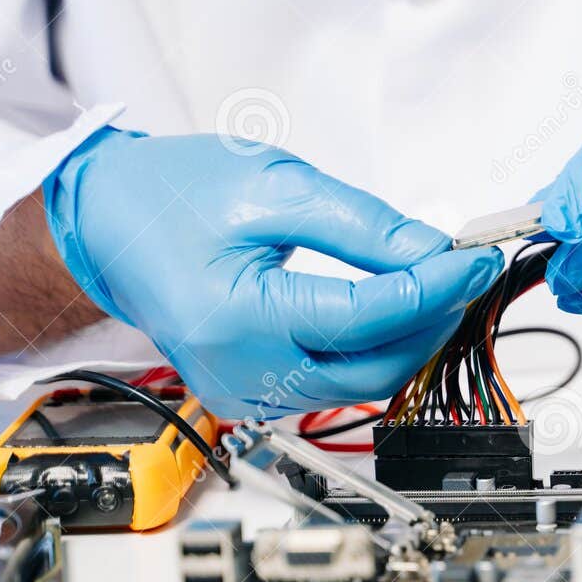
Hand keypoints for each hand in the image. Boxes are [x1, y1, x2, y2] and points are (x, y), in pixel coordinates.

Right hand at [43, 128, 502, 417]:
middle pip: (374, 368)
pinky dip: (373, 349)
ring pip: (360, 384)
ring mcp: (243, 394)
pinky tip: (394, 309)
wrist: (104, 226)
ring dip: (410, 339)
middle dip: (433, 321)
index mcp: (235, 318)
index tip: (477, 259)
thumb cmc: (170, 197)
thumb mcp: (275, 185)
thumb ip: (363, 226)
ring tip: (436, 285)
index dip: (435, 289)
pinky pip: (334, 383)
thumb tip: (434, 253)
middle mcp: (238, 372)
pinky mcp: (251, 396)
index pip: (366, 318)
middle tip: (466, 271)